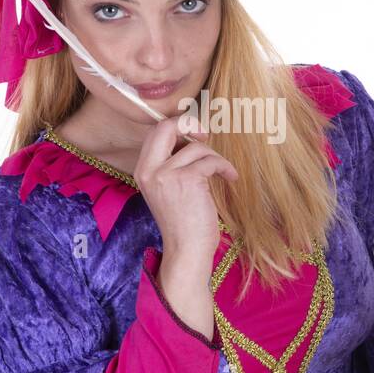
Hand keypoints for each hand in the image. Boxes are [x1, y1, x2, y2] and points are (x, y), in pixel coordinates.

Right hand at [133, 114, 237, 266]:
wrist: (187, 250)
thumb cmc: (183, 222)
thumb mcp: (167, 189)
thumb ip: (171, 164)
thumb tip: (191, 137)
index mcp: (143, 171)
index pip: (155, 133)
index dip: (177, 127)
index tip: (194, 136)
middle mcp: (150, 170)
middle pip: (165, 127)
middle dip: (189, 123)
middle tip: (205, 135)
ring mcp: (166, 174)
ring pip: (196, 147)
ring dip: (214, 158)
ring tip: (222, 172)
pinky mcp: (187, 180)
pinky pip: (211, 161)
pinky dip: (224, 167)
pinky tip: (230, 177)